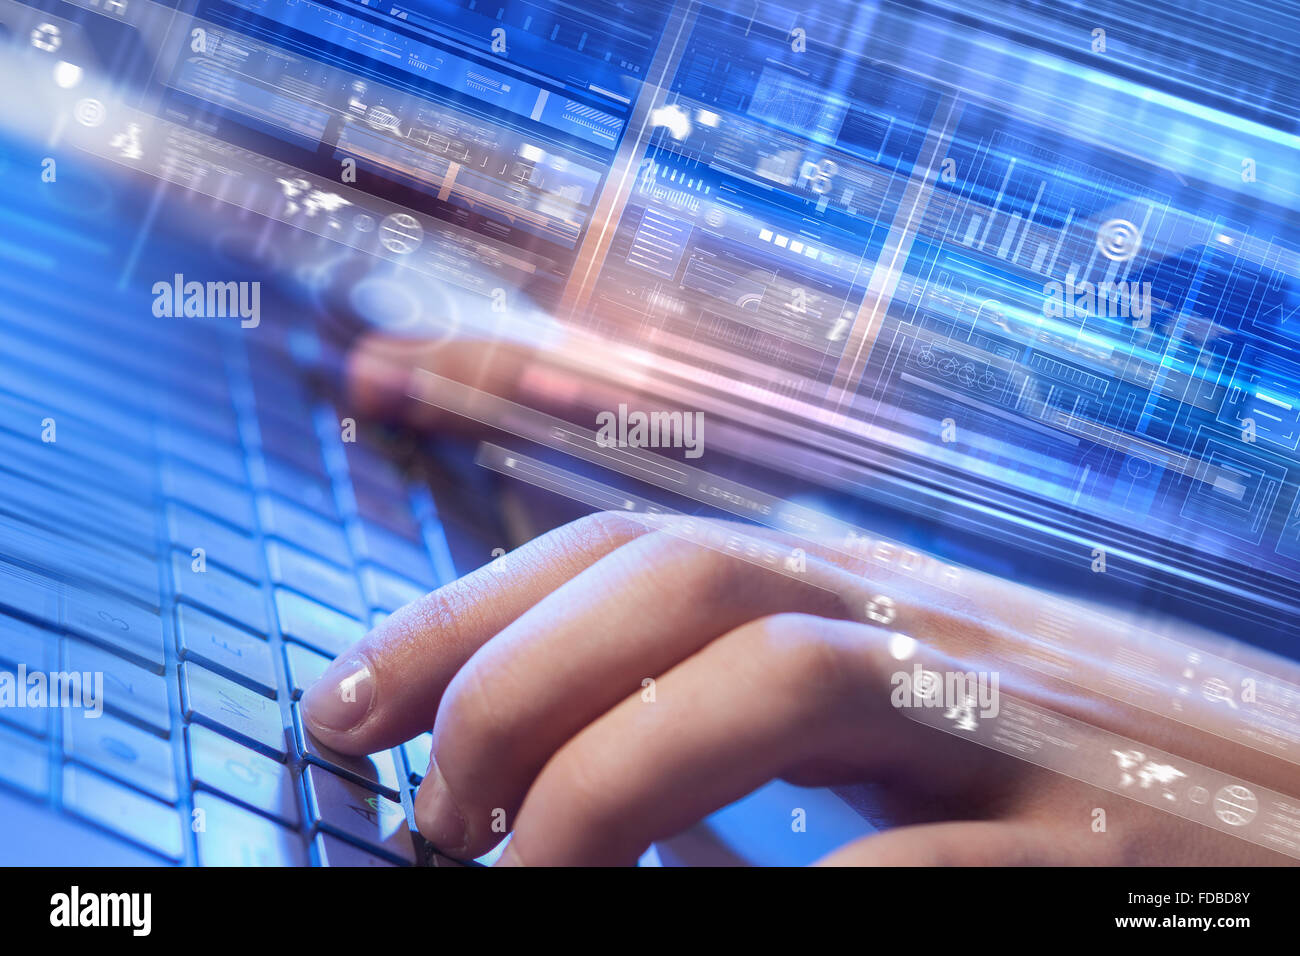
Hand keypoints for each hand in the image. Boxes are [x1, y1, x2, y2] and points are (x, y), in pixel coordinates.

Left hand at [301, 512, 1299, 864]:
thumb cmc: (1083, 762)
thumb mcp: (905, 719)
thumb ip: (755, 726)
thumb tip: (589, 784)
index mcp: (865, 589)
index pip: (635, 547)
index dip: (471, 607)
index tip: (347, 698)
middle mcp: (927, 619)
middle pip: (685, 578)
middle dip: (509, 672)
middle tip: (411, 799)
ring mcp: (1014, 717)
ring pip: (783, 674)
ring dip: (609, 770)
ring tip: (505, 869)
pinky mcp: (1097, 837)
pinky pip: (913, 855)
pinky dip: (785, 889)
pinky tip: (677, 921)